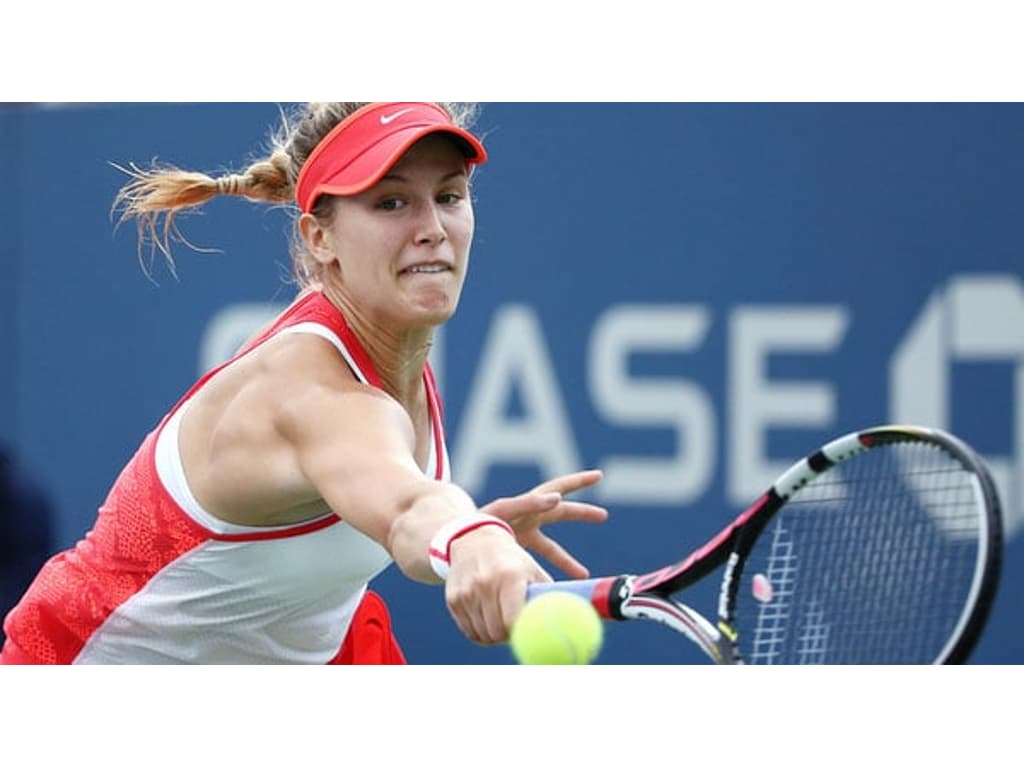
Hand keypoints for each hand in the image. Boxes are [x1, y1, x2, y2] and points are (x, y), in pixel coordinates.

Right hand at [445, 526, 549, 644]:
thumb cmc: (512, 559)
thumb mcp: (532, 570)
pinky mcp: (453, 599)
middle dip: (510, 638)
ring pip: (483, 635)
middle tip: (519, 634)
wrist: (472, 539)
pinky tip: (489, 623)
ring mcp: (466, 592)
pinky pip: (469, 631)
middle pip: (498, 632)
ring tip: (505, 626)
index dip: (523, 632)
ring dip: (495, 637)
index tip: (531, 634)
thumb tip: (567, 619)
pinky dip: (481, 633)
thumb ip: (547, 594)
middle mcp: (485, 583)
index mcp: (510, 575)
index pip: (514, 620)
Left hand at [478, 469, 607, 579]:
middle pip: (561, 513)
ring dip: (567, 560)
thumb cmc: (479, 522)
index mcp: (527, 505)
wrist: (454, 540)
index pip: (557, 488)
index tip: (598, 476)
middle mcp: (527, 518)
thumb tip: (557, 498)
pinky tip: (553, 592)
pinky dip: (547, 576)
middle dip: (582, 514)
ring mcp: (522, 535)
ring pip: (552, 546)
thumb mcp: (504, 510)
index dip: (577, 482)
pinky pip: (536, 565)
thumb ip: (529, 503)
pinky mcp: (515, 552)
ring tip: (584, 576)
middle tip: (603, 516)